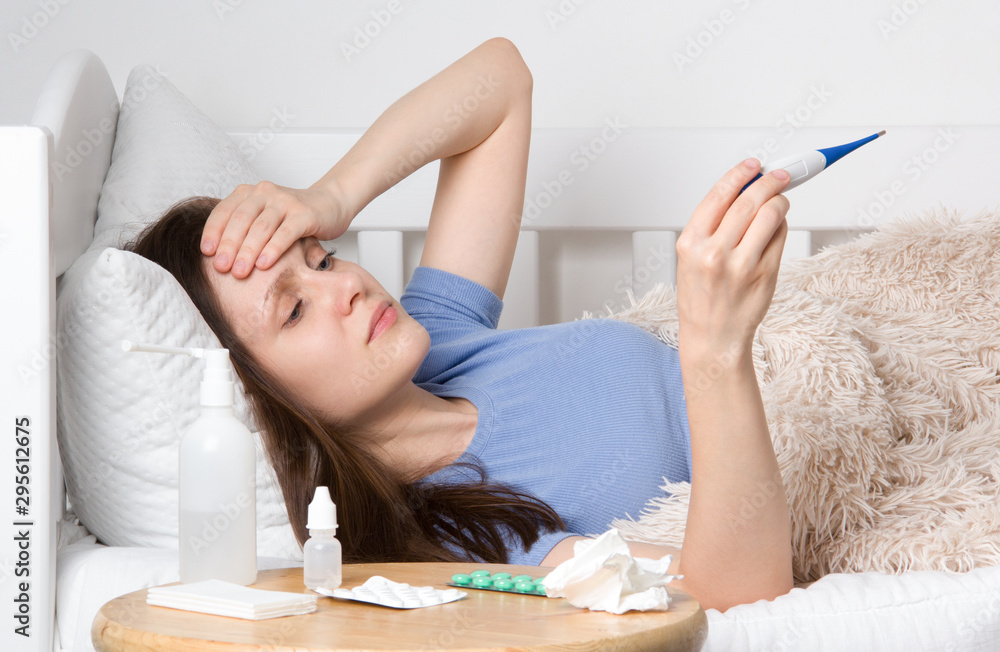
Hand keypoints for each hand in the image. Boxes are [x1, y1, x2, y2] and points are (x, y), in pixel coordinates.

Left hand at [200, 180, 350, 277]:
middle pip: (241, 220)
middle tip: (221, 268)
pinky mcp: (304, 213)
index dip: (213, 232)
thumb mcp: (264, 218)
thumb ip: (244, 230)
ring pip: (261, 227)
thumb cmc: (293, 217)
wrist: (330, 204)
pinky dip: (273, 249)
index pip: (224, 211)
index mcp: (249, 193)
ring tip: (240, 272)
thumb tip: (219, 258)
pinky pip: (285, 233)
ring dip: (248, 251)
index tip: (206, 253)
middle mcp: (265, 192)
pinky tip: (264, 265)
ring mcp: (285, 201)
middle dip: (229, 245)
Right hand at [675, 159, 790, 357]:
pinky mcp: (765, 275)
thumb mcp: (691, 258)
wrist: (711, 337)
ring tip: (779, 201)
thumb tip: (743, 191)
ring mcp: (741, 265)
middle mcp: (714, 253)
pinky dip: (781, 226)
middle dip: (769, 181)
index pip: (718, 195)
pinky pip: (780, 237)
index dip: (739, 174)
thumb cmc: (700, 298)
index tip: (753, 166)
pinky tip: (775, 228)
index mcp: (690, 244)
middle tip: (779, 176)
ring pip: (770, 215)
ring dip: (780, 201)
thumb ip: (712, 225)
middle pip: (749, 201)